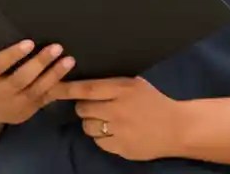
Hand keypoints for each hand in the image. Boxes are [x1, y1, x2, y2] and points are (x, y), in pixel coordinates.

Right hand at [0, 28, 75, 125]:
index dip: (12, 55)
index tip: (28, 42)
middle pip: (19, 80)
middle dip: (39, 64)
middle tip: (56, 48)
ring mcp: (13, 106)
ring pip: (36, 90)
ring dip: (53, 75)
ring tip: (68, 59)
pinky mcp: (27, 111)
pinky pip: (44, 99)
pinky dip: (57, 87)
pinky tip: (69, 73)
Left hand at [48, 77, 183, 160]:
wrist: (178, 128)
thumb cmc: (153, 102)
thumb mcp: (133, 84)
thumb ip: (110, 83)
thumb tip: (80, 80)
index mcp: (122, 89)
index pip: (86, 88)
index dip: (66, 88)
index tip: (50, 87)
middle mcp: (118, 109)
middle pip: (83, 108)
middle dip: (85, 107)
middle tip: (96, 106)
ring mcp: (120, 131)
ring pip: (87, 126)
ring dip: (92, 122)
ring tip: (107, 119)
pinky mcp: (121, 148)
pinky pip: (99, 141)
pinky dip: (102, 137)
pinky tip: (115, 132)